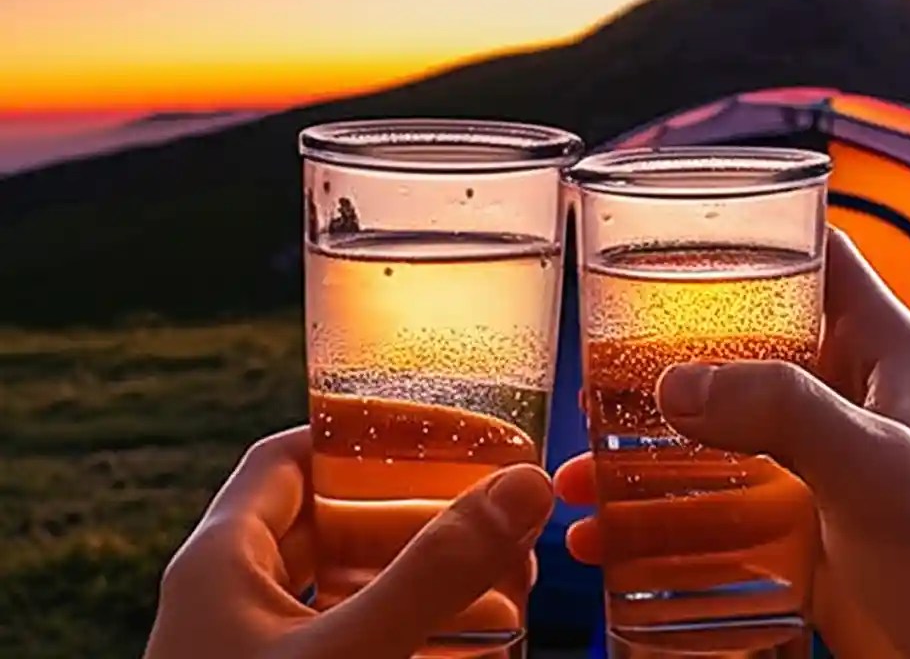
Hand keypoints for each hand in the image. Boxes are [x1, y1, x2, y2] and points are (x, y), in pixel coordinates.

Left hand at [145, 427, 553, 658]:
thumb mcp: (353, 654)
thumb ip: (437, 571)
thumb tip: (526, 486)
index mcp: (222, 563)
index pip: (289, 460)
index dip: (362, 436)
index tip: (443, 435)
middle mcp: (232, 603)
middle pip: (330, 525)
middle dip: (419, 518)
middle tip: (495, 514)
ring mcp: (257, 657)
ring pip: (347, 593)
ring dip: (422, 582)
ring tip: (503, 578)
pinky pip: (350, 649)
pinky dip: (408, 639)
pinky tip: (469, 650)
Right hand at [555, 228, 909, 657]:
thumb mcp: (879, 466)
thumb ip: (786, 411)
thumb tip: (679, 383)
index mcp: (879, 350)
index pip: (816, 253)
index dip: (752, 233)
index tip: (668, 239)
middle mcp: (844, 395)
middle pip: (742, 344)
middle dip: (667, 355)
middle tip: (597, 370)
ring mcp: (816, 461)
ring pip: (717, 429)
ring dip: (647, 448)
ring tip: (584, 472)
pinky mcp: (797, 523)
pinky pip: (717, 503)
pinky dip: (662, 515)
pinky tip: (612, 537)